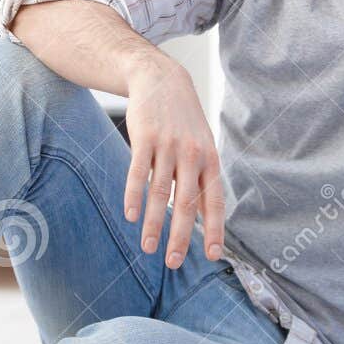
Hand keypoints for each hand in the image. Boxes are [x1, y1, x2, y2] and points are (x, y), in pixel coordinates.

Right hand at [122, 54, 224, 269]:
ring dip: (152, 223)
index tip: (213, 256)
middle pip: (186, 203)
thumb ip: (201, 180)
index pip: (214, 201)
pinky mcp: (144, 137)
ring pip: (160, 192)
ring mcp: (168, 145)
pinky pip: (138, 172)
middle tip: (174, 263)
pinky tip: (129, 216)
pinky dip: (133, 196)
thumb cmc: (184, 122)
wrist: (162, 80)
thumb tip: (204, 219)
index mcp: (210, 160)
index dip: (214, 230)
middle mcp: (192, 154)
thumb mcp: (202, 146)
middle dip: (181, 236)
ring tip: (148, 248)